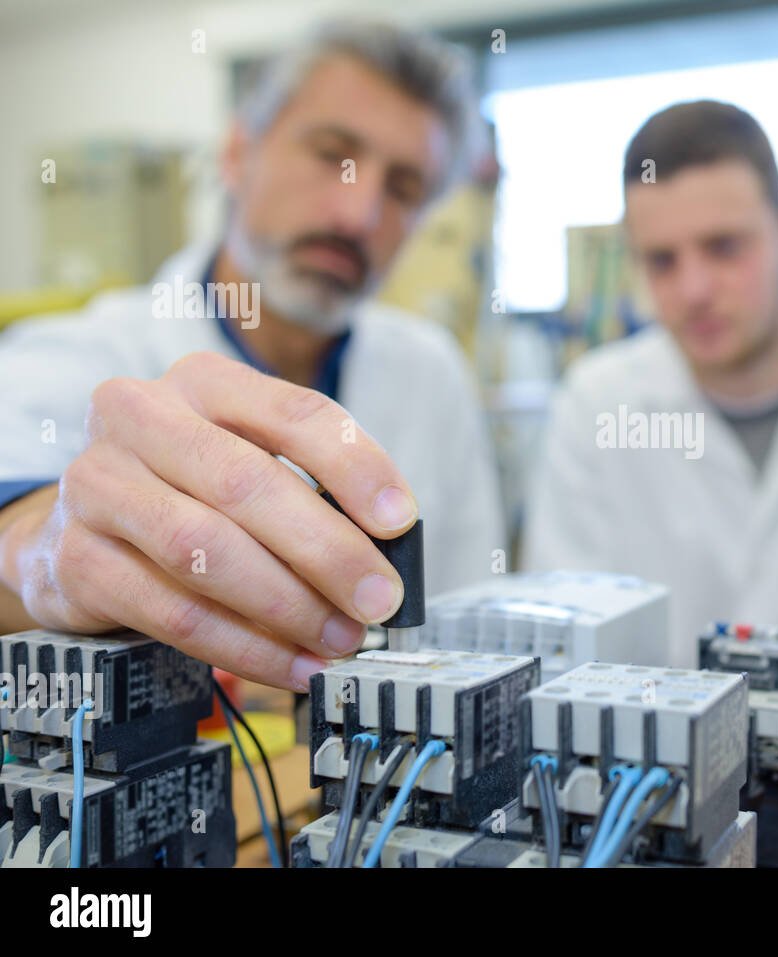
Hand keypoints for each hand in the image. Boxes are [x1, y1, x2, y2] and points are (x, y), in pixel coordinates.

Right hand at [0, 351, 418, 689]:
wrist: (76, 527)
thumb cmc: (190, 489)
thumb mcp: (250, 460)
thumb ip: (313, 488)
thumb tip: (390, 550)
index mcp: (203, 382)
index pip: (294, 412)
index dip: (355, 466)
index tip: (400, 520)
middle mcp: (140, 419)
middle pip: (247, 484)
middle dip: (328, 551)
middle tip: (379, 599)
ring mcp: (97, 487)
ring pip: (205, 551)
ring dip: (288, 606)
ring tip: (341, 637)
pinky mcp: (76, 561)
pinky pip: (174, 614)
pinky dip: (246, 648)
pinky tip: (293, 665)